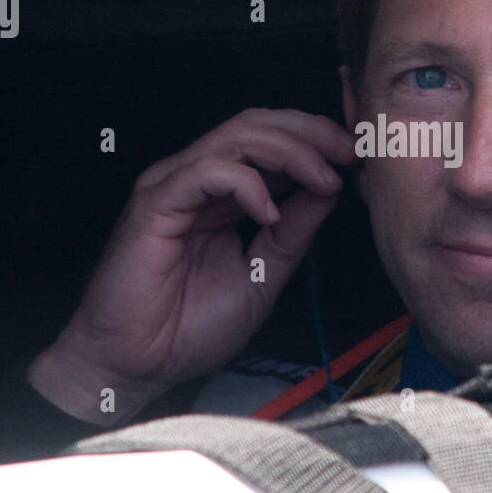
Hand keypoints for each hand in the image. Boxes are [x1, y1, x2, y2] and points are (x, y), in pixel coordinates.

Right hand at [29, 108, 355, 422]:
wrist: (134, 366)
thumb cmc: (185, 329)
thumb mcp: (263, 277)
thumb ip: (293, 234)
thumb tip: (328, 191)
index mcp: (222, 195)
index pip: (271, 143)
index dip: (316, 143)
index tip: (357, 159)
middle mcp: (197, 181)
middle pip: (257, 126)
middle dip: (310, 133)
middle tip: (349, 152)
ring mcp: (174, 187)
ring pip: (236, 137)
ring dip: (290, 151)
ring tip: (324, 177)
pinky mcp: (155, 204)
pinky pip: (206, 171)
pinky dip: (247, 184)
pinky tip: (270, 212)